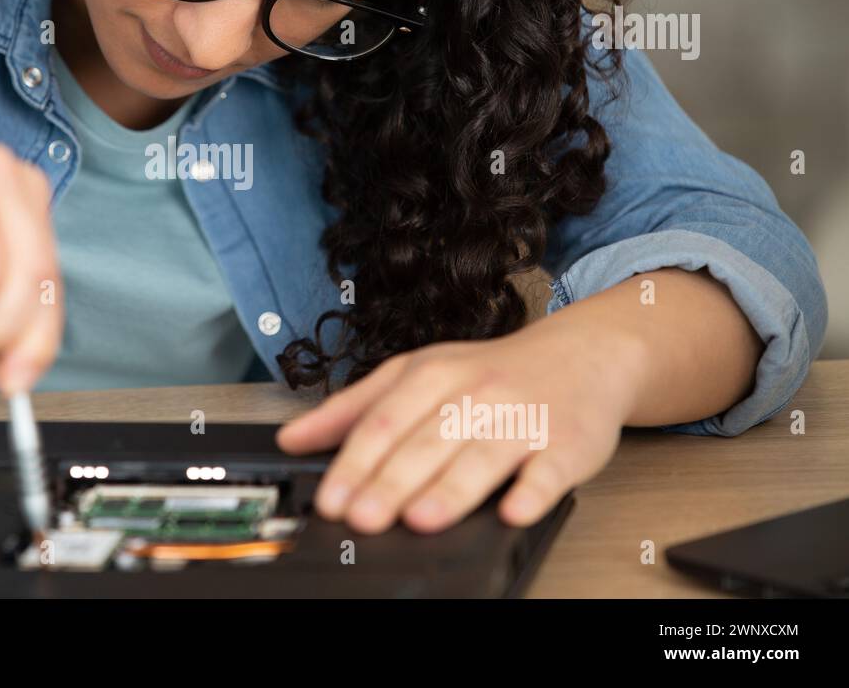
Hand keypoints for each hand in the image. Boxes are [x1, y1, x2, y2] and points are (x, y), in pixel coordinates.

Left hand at [275, 320, 642, 533]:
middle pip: (425, 442)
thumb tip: (292, 438)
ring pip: (481, 456)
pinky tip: (513, 511)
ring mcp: (522, 418)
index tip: (329, 498)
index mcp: (431, 375)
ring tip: (419, 519)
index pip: (383, 422)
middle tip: (361, 518)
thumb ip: (352, 408)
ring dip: (451, 489)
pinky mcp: (567, 443)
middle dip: (390, 482)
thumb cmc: (489, 372)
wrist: (581, 354)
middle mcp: (475, 393)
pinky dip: (532, 491)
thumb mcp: (415, 374)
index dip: (353, 462)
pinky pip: (549, 471)